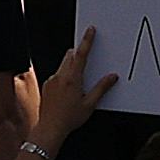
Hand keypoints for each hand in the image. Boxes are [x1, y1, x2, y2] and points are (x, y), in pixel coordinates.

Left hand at [35, 29, 117, 144]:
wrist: (50, 129)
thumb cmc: (69, 118)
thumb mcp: (90, 104)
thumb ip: (102, 88)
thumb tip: (112, 77)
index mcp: (72, 79)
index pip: (81, 54)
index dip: (87, 41)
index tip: (90, 30)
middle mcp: (60, 76)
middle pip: (70, 56)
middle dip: (78, 54)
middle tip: (86, 60)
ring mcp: (52, 80)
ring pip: (62, 65)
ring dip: (70, 67)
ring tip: (77, 83)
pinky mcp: (46, 86)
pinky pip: (56, 75)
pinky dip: (63, 77)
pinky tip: (67, 91)